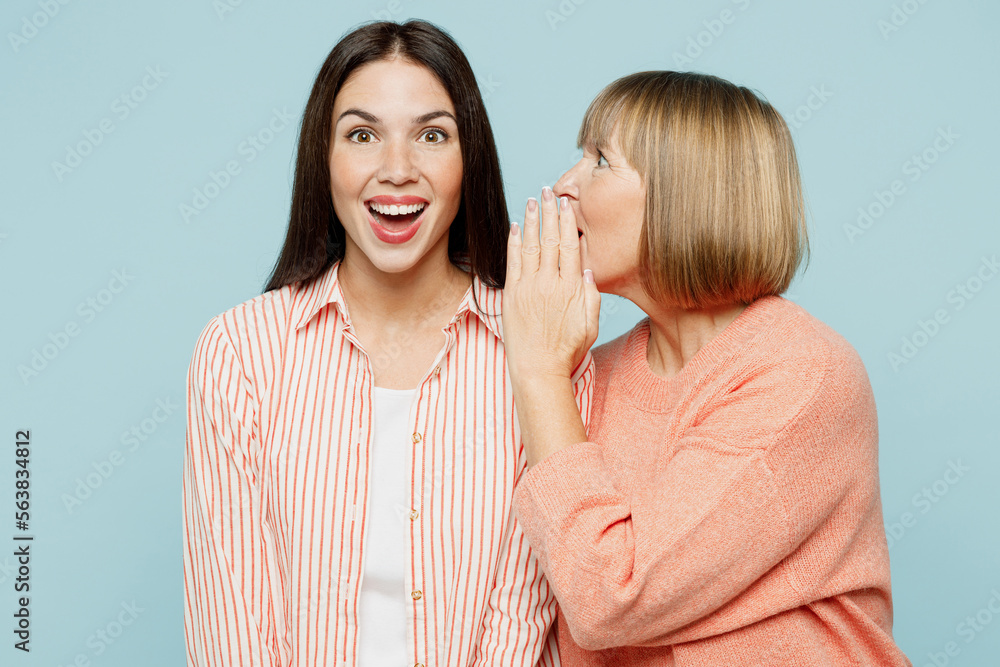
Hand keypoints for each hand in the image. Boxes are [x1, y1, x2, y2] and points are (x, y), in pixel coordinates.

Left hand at [503, 186, 600, 383]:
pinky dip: (513, 242)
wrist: (539, 370)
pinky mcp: (512, 295)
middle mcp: (551, 283)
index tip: (567, 204)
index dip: (568, 222)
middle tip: (550, 191)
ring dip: (531, 220)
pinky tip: (514, 226)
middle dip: (550, 213)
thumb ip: (590, 295)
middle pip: (551, 239)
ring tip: (533, 201)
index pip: (570, 246)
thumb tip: (588, 269)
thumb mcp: (589, 324)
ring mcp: (530, 287)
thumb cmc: (566, 351)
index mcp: (572, 288)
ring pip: (531, 245)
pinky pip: (513, 262)